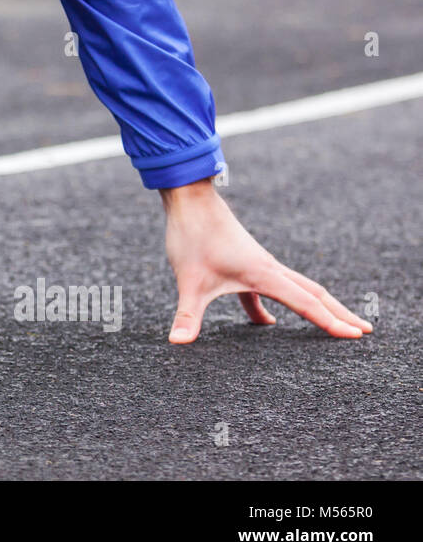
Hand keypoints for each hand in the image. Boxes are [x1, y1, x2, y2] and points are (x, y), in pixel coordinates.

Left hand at [161, 179, 372, 343]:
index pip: (306, 303)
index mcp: (263, 274)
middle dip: (339, 313)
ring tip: (334, 324)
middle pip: (313, 294)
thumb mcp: (188, 280)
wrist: (189, 199)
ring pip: (296, 288)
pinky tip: (266, 322)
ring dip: (316, 306)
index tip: (357, 336)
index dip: (331, 321)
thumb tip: (177, 342)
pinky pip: (269, 288)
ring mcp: (259, 264)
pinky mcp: (246, 262)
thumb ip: (187, 314)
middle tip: (364, 331)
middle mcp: (269, 268)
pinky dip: (274, 305)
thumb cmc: (192, 236)